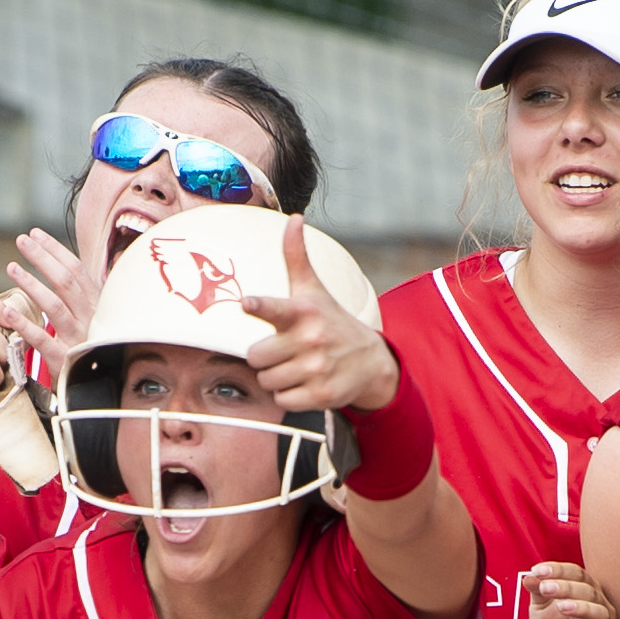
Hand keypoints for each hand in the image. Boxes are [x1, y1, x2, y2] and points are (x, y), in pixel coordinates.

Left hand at [1, 228, 98, 372]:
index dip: (55, 250)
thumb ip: (79, 297)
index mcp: (97, 306)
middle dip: (43, 257)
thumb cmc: (92, 351)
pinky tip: (8, 311)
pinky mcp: (65, 361)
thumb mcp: (93, 320)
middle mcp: (91, 319)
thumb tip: (62, 265)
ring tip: (11, 267)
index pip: (77, 270)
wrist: (100, 393)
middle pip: (66, 281)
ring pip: (55, 306)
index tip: (36, 234)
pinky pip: (43, 339)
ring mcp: (79, 339)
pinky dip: (25, 324)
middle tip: (21, 240)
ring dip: (32, 283)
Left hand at [242, 215, 397, 411]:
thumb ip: (296, 257)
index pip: (274, 308)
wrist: (372, 361)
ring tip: (296, 367)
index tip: (248, 302)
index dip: (259, 305)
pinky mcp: (322, 395)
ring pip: (267, 381)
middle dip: (264, 357)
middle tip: (283, 351)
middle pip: (255, 357)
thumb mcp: (313, 289)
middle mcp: (311, 339)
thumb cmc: (331, 320)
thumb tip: (293, 217)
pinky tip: (305, 384)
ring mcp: (317, 369)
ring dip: (276, 378)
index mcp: (302, 311)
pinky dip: (288, 396)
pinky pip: (282, 401)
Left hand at [524, 562, 617, 618]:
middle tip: (545, 587)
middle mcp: (601, 609)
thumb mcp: (542, 611)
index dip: (559, 570)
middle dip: (566, 587)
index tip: (537, 570)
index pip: (578, 574)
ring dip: (582, 608)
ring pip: (601, 616)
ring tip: (562, 606)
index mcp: (587, 594)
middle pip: (589, 592)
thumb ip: (538, 593)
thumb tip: (529, 576)